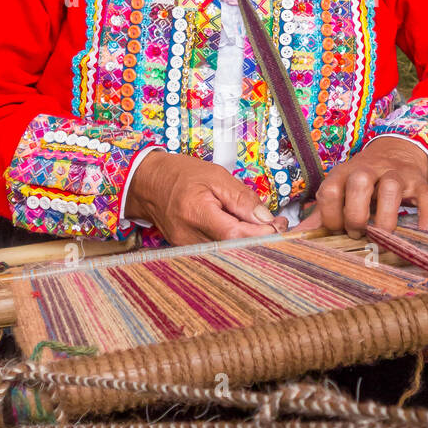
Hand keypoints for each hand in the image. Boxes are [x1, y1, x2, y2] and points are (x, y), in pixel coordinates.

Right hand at [125, 151, 288, 245]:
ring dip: (249, 242)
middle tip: (277, 227)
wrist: (147, 184)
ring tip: (262, 227)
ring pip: (228, 253)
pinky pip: (218, 251)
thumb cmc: (179, 175)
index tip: (279, 225)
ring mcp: (186, 247)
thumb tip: (266, 218)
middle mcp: (189, 236)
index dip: (262, 233)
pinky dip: (234, 243)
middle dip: (260, 240)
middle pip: (234, 248)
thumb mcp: (215, 176)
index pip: (236, 234)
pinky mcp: (187, 250)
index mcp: (196, 213)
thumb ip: (242, 197)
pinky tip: (244, 232)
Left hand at [298, 136, 427, 237]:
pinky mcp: (419, 183)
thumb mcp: (338, 193)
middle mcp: (369, 170)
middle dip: (356, 214)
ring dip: (386, 217)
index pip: (330, 191)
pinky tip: (424, 235)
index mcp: (343, 174)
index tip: (337, 232)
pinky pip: (426, 198)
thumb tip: (291, 241)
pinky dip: (427, 217)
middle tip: (358, 234)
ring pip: (391, 187)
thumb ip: (318, 217)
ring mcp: (396, 175)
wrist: (395, 153)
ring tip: (384, 237)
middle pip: (359, 183)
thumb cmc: (359, 184)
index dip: (330, 217)